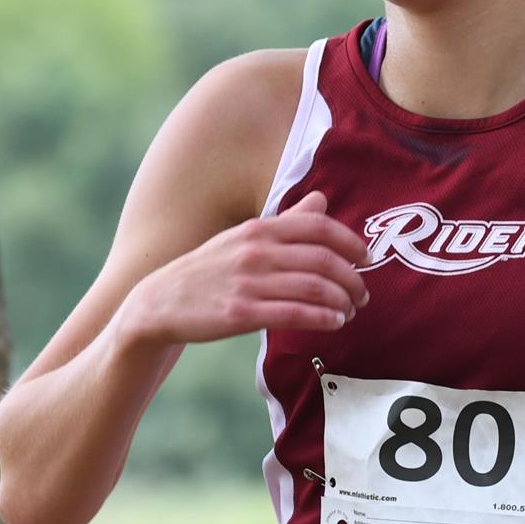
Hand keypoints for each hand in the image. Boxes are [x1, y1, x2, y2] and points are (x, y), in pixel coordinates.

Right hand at [117, 190, 372, 348]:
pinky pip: (294, 314)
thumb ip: (287, 221)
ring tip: (350, 311)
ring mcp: (247, 282)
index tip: (366, 258)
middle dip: (352, 278)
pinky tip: (334, 323)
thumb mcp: (244, 237)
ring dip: (341, 301)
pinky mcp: (240, 313)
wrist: (158, 303)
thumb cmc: (208, 270)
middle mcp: (255, 251)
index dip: (350, 242)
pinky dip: (322, 318)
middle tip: (363, 294)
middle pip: (323, 260)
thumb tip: (322, 200)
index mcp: (259, 229)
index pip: (318, 227)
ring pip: (313, 288)